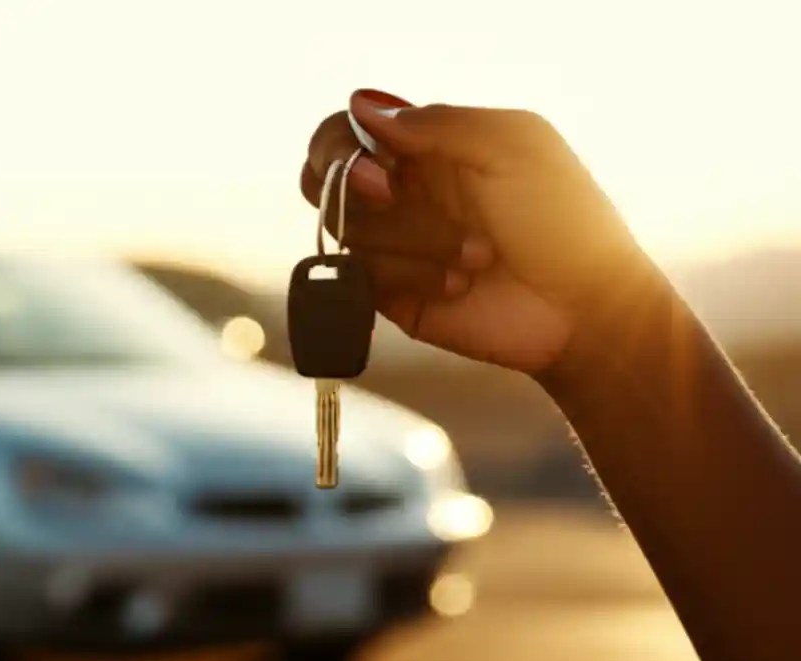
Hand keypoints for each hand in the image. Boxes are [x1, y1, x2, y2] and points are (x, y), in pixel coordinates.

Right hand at [302, 91, 652, 373]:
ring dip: (413, 239)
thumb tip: (362, 108)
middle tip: (390, 195)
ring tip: (476, 258)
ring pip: (348, 231)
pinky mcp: (391, 295)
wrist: (583, 307)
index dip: (344, 146)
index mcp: (428, 148)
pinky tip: (457, 286)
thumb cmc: (561, 218)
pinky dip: (410, 277)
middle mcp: (403, 192)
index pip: (348, 130)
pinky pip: (360, 279)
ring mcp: (394, 245)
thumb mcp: (510, 144)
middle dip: (345, 187)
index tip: (383, 171)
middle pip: (323, 178)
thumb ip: (435, 122)